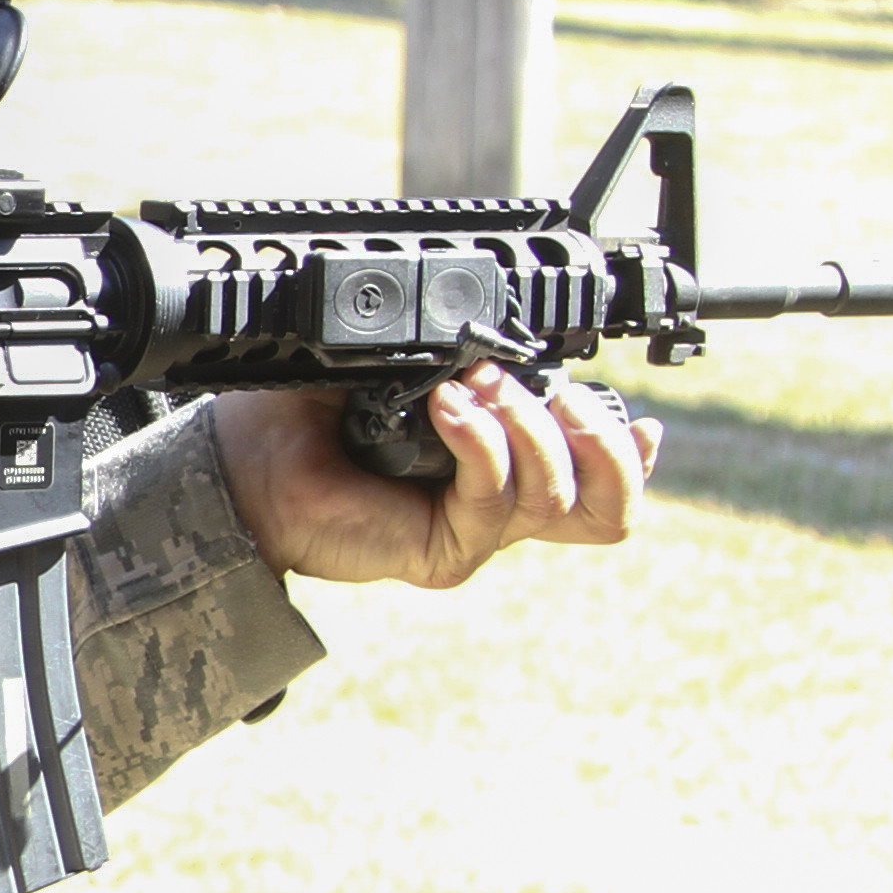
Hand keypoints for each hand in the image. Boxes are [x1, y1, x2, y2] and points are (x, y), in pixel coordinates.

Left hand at [213, 368, 658, 588]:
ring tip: (480, 387)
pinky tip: (448, 407)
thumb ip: (458, 357)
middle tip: (562, 394)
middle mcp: (500, 500)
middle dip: (606, 443)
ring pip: (561, 498)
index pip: (596, 478)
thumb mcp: (398, 367)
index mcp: (502, 462)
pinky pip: (495, 499)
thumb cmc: (308, 414)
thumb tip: (506, 342)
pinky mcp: (444, 551)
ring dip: (533, 428)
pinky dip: (483, 442)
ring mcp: (475, 530)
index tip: (646, 423)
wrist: (246, 462)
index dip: (631, 456)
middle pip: (607, 506)